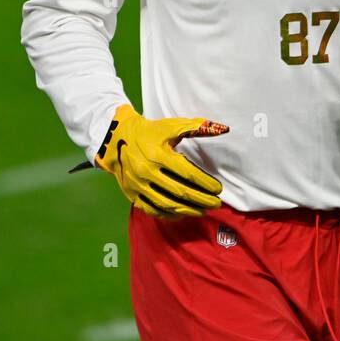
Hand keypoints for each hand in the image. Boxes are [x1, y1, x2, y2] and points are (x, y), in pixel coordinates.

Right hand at [95, 104, 228, 218]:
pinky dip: (169, 214)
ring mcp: (138, 185)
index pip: (187, 173)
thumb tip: (224, 129)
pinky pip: (152, 209)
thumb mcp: (172, 126)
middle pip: (180, 191)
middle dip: (201, 199)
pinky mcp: (132, 194)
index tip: (218, 189)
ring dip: (188, 210)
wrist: (115, 139)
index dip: (205, 183)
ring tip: (203, 210)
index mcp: (158, 154)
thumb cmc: (150, 132)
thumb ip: (198, 127)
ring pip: (167, 204)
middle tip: (217, 203)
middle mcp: (147, 171)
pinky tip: (183, 213)